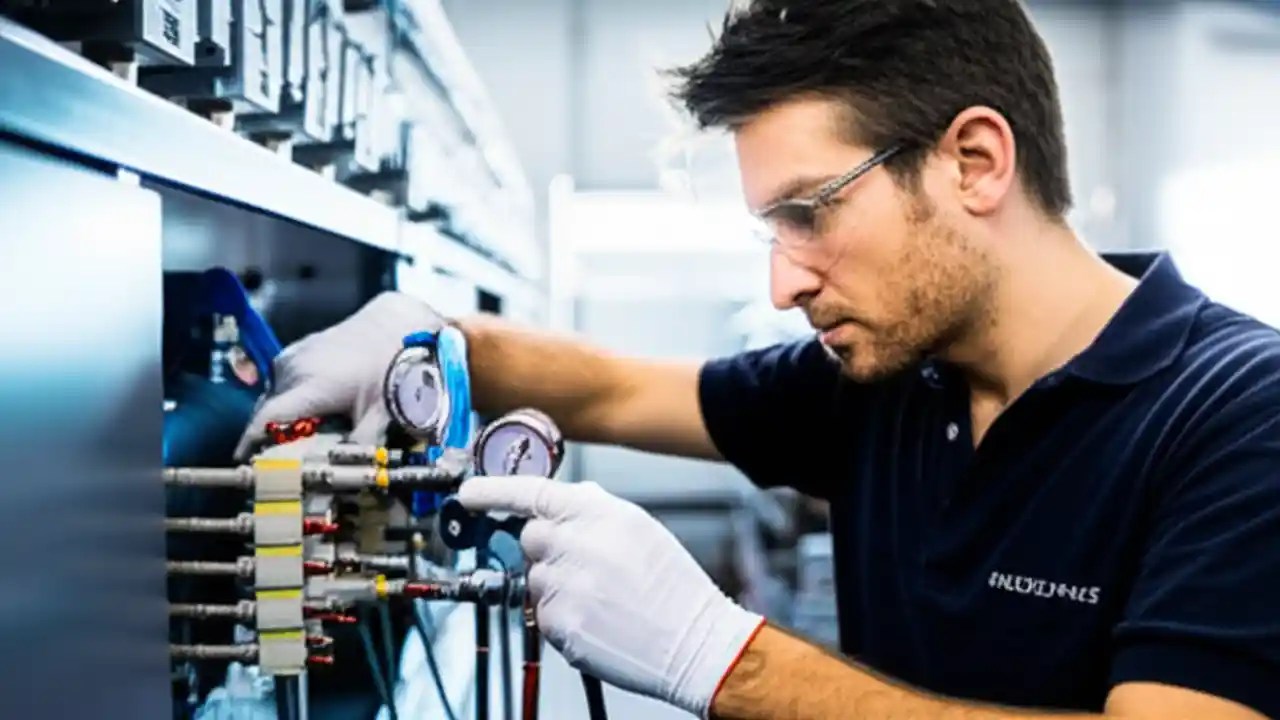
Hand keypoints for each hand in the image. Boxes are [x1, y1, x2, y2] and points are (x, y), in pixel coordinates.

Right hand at [234, 292, 444, 458]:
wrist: (392, 326)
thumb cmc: (388, 369)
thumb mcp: (382, 411)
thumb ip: (364, 443)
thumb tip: (353, 475)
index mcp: (312, 386)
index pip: (267, 418)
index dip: (250, 441)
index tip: (242, 460)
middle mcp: (294, 370)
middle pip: (266, 411)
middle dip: (267, 435)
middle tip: (276, 459)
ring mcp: (292, 357)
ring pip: (273, 396)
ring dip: (279, 417)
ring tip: (296, 435)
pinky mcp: (294, 350)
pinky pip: (280, 382)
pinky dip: (287, 398)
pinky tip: (308, 408)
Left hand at [459, 476, 764, 717]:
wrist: (692, 642)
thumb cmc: (672, 587)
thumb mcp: (640, 528)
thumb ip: (596, 510)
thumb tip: (566, 499)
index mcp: (599, 514)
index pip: (531, 492)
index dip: (492, 492)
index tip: (469, 494)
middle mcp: (576, 544)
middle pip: (529, 537)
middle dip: (547, 550)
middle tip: (583, 567)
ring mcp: (563, 585)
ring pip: (534, 578)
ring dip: (556, 586)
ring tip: (600, 598)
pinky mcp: (557, 623)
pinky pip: (541, 613)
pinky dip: (561, 616)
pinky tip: (596, 619)